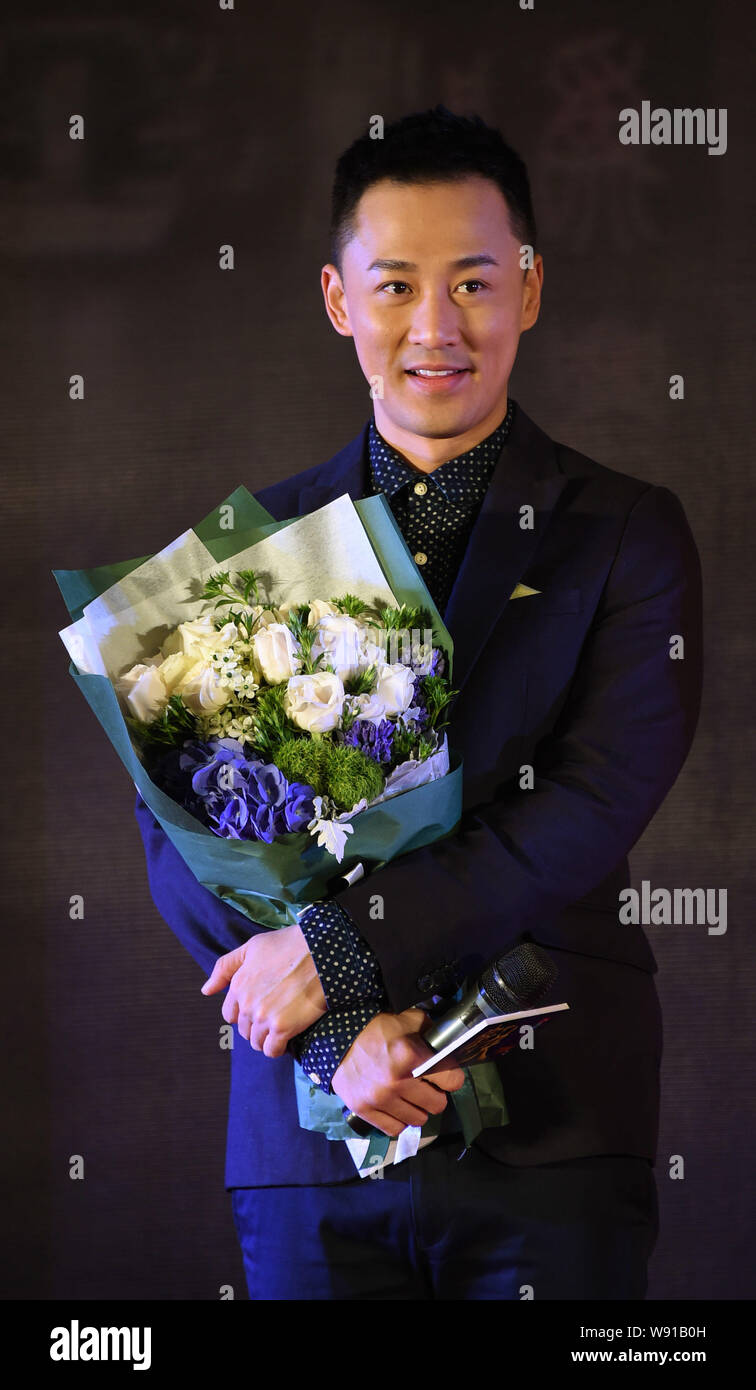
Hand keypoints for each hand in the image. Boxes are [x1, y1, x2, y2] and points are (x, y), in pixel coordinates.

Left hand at [200, 926, 326, 1056]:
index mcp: (238, 986)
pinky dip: (278, 1048)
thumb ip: (225, 968)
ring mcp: (264, 1017)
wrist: (320, 952)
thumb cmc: (289, 946)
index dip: (244, 1012)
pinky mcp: (283, 1028)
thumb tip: (206, 990)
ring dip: (267, 1037)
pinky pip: (273, 1050)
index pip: (230, 1014)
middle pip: (244, 1030)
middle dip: (256, 1025)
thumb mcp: (252, 947)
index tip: (259, 1007)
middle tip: (275, 1014)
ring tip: (282, 1024)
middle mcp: (248, 1004)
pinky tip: (287, 1037)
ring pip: (257, 1042)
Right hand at [331, 1009, 465, 1136]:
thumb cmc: (378, 1027)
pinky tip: (396, 1105)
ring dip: (417, 1108)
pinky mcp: (364, 1110)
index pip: (453, 1081)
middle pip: (438, 1104)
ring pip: (418, 1120)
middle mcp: (397, 1081)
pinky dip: (399, 1120)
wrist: (337, 1037)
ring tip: (408, 1094)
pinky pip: (395, 1129)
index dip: (451, 1076)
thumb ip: (432, 1034)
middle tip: (425, 1084)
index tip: (443, 1073)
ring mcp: (380, 1099)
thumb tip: (449, 1050)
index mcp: (411, 1056)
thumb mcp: (410, 1019)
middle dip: (435, 1093)